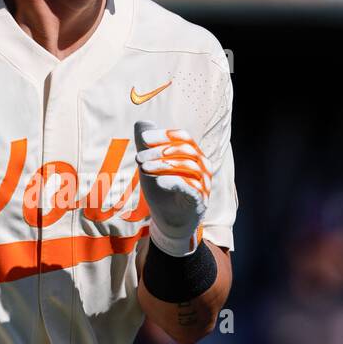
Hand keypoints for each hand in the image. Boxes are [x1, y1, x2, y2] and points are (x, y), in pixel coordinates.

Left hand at [134, 121, 210, 256]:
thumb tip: (141, 123)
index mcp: (194, 154)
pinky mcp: (200, 201)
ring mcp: (204, 183)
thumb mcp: (151, 166)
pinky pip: (192, 188)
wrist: (169, 221)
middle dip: (159, 151)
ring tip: (143, 168)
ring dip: (164, 165)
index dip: (165, 135)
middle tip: (138, 157)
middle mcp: (203, 166)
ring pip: (189, 166)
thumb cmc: (163, 191)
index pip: (184, 137)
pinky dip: (176, 182)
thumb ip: (147, 146)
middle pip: (186, 150)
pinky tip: (160, 181)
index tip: (144, 139)